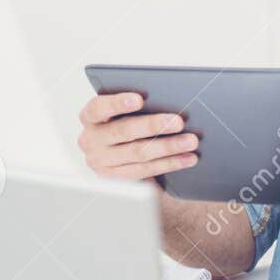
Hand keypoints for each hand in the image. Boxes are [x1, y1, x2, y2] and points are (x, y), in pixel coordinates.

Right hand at [76, 92, 199, 181]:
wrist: (116, 154)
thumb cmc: (124, 123)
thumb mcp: (122, 112)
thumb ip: (135, 106)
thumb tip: (168, 99)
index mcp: (89, 117)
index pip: (99, 108)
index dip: (117, 103)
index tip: (139, 99)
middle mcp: (90, 140)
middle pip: (123, 131)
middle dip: (153, 126)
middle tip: (178, 122)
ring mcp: (101, 162)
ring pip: (138, 153)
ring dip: (168, 147)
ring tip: (190, 141)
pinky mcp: (116, 179)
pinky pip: (145, 171)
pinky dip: (169, 163)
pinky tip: (186, 158)